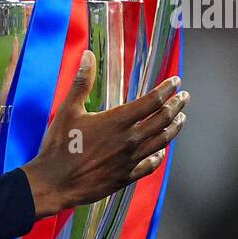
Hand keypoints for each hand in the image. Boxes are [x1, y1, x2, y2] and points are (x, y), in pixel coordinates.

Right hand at [20, 50, 187, 217]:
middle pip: (162, 120)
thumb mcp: (68, 110)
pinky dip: (159, 156)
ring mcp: (129, 160)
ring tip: (180, 119)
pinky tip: (161, 152)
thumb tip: (88, 56)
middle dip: (176, 106)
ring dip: (173, 128)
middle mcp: (129, 140)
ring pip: (161, 141)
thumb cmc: (59, 146)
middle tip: (184, 97)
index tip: (175, 81)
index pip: (152, 101)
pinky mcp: (125, 176)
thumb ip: (81, 83)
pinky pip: (150, 165)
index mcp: (117, 121)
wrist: (54, 182)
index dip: (166, 89)